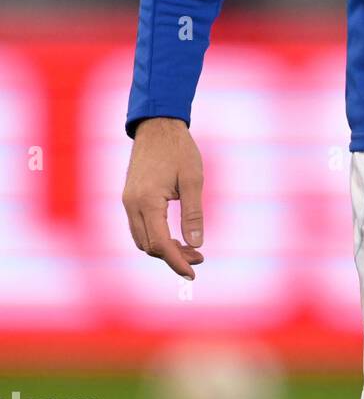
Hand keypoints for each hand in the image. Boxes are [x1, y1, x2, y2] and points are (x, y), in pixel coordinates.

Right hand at [122, 118, 204, 278]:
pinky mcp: (130, 197)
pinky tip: (174, 236)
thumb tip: (196, 244)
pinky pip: (139, 227)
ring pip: (142, 239)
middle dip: (173, 257)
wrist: (157, 125)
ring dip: (164, 249)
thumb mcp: (193, 178)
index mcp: (147, 201)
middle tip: (199, 257)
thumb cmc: (178, 149)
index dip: (176, 261)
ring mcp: (128, 201)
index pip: (160, 243)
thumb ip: (193, 212)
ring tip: (190, 249)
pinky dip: (155, 237)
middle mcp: (132, 205)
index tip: (193, 272)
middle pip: (149, 246)